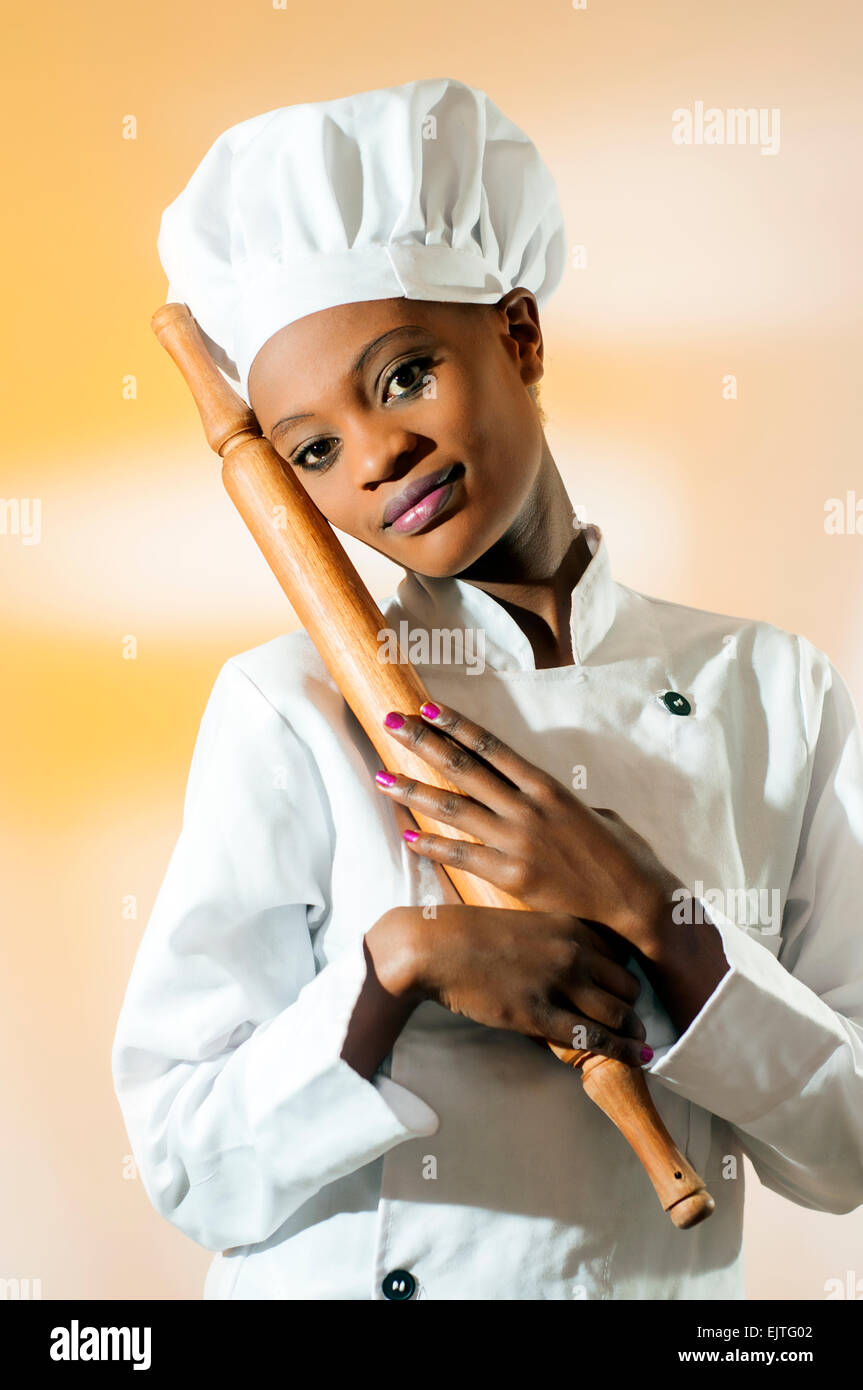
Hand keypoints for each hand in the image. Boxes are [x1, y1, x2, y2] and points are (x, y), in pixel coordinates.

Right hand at [372, 904, 650, 1065]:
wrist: (435, 947)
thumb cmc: (471, 934)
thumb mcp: (525, 924)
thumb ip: (556, 942)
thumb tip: (576, 967)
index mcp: (570, 925)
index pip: (621, 954)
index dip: (628, 975)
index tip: (631, 991)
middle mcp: (573, 952)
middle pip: (627, 984)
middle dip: (634, 1004)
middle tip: (635, 1020)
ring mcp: (558, 983)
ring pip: (617, 1013)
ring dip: (632, 1031)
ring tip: (639, 1042)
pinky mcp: (539, 1015)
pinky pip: (592, 1038)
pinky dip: (619, 1050)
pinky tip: (633, 1057)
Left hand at [375, 701, 681, 947]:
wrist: (638, 902)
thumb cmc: (626, 857)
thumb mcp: (596, 816)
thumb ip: (563, 803)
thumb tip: (545, 800)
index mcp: (549, 787)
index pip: (492, 746)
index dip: (456, 724)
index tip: (426, 707)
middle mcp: (528, 808)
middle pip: (463, 768)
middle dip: (423, 743)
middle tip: (391, 722)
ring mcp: (518, 841)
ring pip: (454, 808)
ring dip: (413, 790)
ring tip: (381, 776)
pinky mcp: (512, 876)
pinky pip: (461, 855)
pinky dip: (432, 844)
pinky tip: (407, 834)